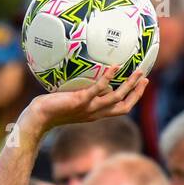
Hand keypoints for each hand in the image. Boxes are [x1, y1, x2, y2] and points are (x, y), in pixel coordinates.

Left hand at [19, 70, 148, 142]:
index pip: (119, 108)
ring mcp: (88, 108)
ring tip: (137, 71)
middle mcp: (94, 113)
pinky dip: (108, 78)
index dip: (133, 98)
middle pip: (123, 106)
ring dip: (129, 85)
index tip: (141, 85)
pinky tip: (114, 66)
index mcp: (94, 113)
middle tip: (145, 78)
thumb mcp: (71, 100)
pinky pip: (98, 89)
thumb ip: (82, 92)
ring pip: (116, 98)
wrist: (38, 117)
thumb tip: (88, 76)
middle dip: (137, 93)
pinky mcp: (80, 101)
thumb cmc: (51, 107)